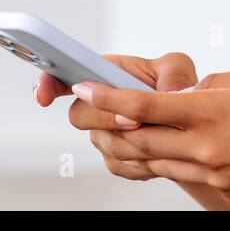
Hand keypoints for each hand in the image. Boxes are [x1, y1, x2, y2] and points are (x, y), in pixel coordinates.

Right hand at [33, 53, 197, 182]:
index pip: (62, 76)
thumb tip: (166, 93)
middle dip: (105, 116)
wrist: (186, 124)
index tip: (43, 96)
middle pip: (79, 114)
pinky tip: (158, 148)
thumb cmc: (176, 87)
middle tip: (135, 118)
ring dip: (129, 138)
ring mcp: (102, 132)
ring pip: (100, 141)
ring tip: (159, 130)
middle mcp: (96, 103)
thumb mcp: (177, 68)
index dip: (47, 84)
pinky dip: (139, 157)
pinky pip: (117, 162)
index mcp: (103, 73)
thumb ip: (169, 73)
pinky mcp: (113, 157)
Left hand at [68, 66, 229, 208]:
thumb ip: (215, 84)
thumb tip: (189, 93)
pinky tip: (169, 147)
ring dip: (133, 144)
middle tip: (87, 108)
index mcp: (214, 112)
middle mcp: (208, 149)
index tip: (83, 85)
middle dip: (106, 123)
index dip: (107, 96)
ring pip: (157, 162)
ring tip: (120, 126)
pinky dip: (168, 161)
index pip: (144, 105)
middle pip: (138, 140)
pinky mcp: (226, 197)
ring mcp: (216, 178)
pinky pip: (186, 176)